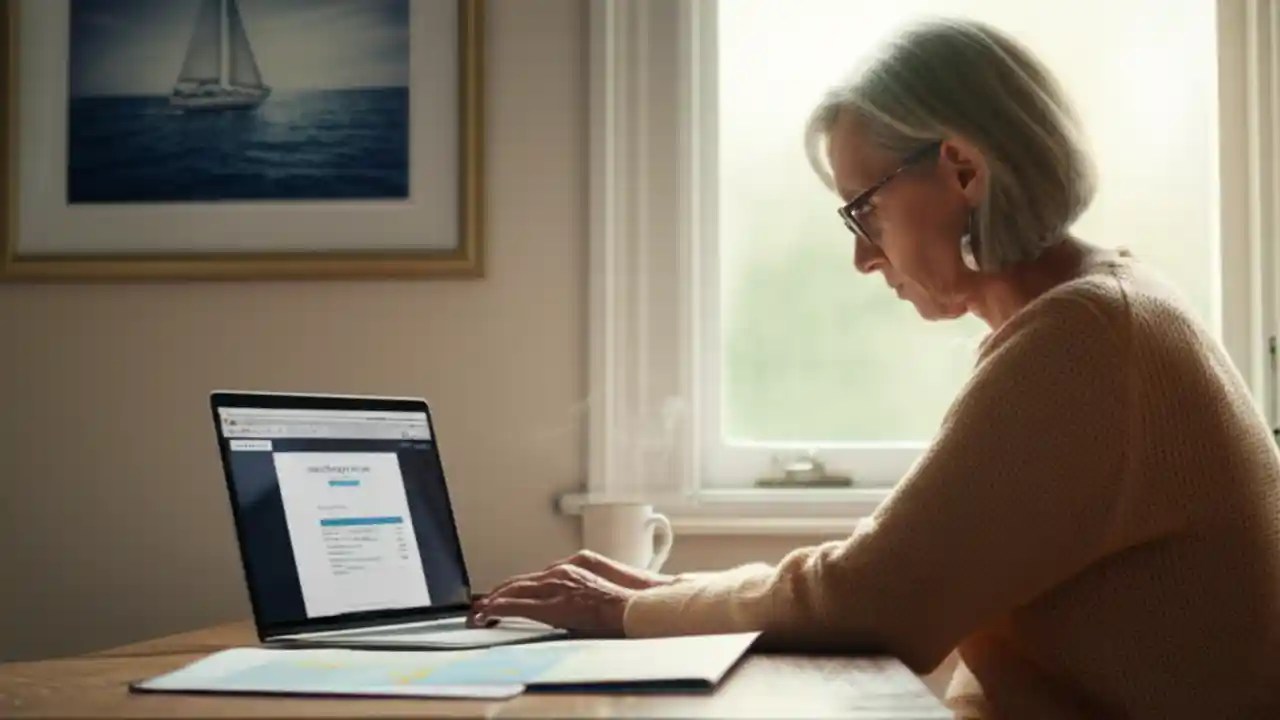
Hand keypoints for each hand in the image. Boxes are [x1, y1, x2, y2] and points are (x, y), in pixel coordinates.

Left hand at [470, 551, 670, 635]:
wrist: (636, 606)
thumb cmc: (625, 601)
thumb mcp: (602, 583)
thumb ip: (584, 586)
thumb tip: (577, 599)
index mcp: (574, 565)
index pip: (538, 576)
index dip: (519, 586)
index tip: (507, 593)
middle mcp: (561, 571)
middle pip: (522, 580)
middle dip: (501, 591)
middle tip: (484, 601)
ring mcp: (555, 586)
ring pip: (516, 590)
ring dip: (495, 599)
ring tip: (480, 610)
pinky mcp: (552, 605)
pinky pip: (519, 604)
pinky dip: (500, 607)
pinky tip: (488, 612)